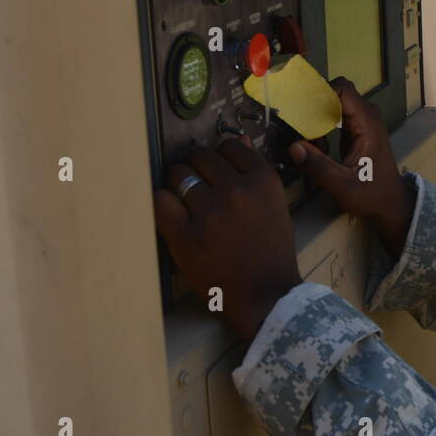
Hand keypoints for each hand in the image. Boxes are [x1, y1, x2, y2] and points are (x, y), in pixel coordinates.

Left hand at [154, 137, 301, 341]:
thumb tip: (238, 139)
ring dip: (177, 185)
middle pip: (200, 157)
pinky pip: (160, 201)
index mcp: (263, 181)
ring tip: (183, 202)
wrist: (266, 296)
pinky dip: (162, 204)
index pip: (229, 147)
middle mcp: (237, 191)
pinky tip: (171, 215)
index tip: (216, 174)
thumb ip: (255, 173)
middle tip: (196, 189)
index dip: (219, 159)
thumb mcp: (274, 207)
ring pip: (178, 174)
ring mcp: (210, 213)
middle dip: (196, 169)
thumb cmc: (271, 252)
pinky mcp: (185, 235)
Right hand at [288, 76, 413, 257]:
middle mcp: (366, 116)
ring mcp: (362, 121)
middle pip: (336, 92)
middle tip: (296, 122)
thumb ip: (319, 167)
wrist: (390, 204)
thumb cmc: (372, 195)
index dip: (321, 92)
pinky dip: (321, 126)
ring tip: (309, 141)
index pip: (343, 89)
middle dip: (315, 104)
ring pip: (333, 103)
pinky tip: (318, 148)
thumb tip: (293, 146)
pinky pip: (334, 116)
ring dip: (316, 117)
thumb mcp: (343, 186)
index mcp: (367, 123)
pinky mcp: (355, 129)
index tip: (300, 106)